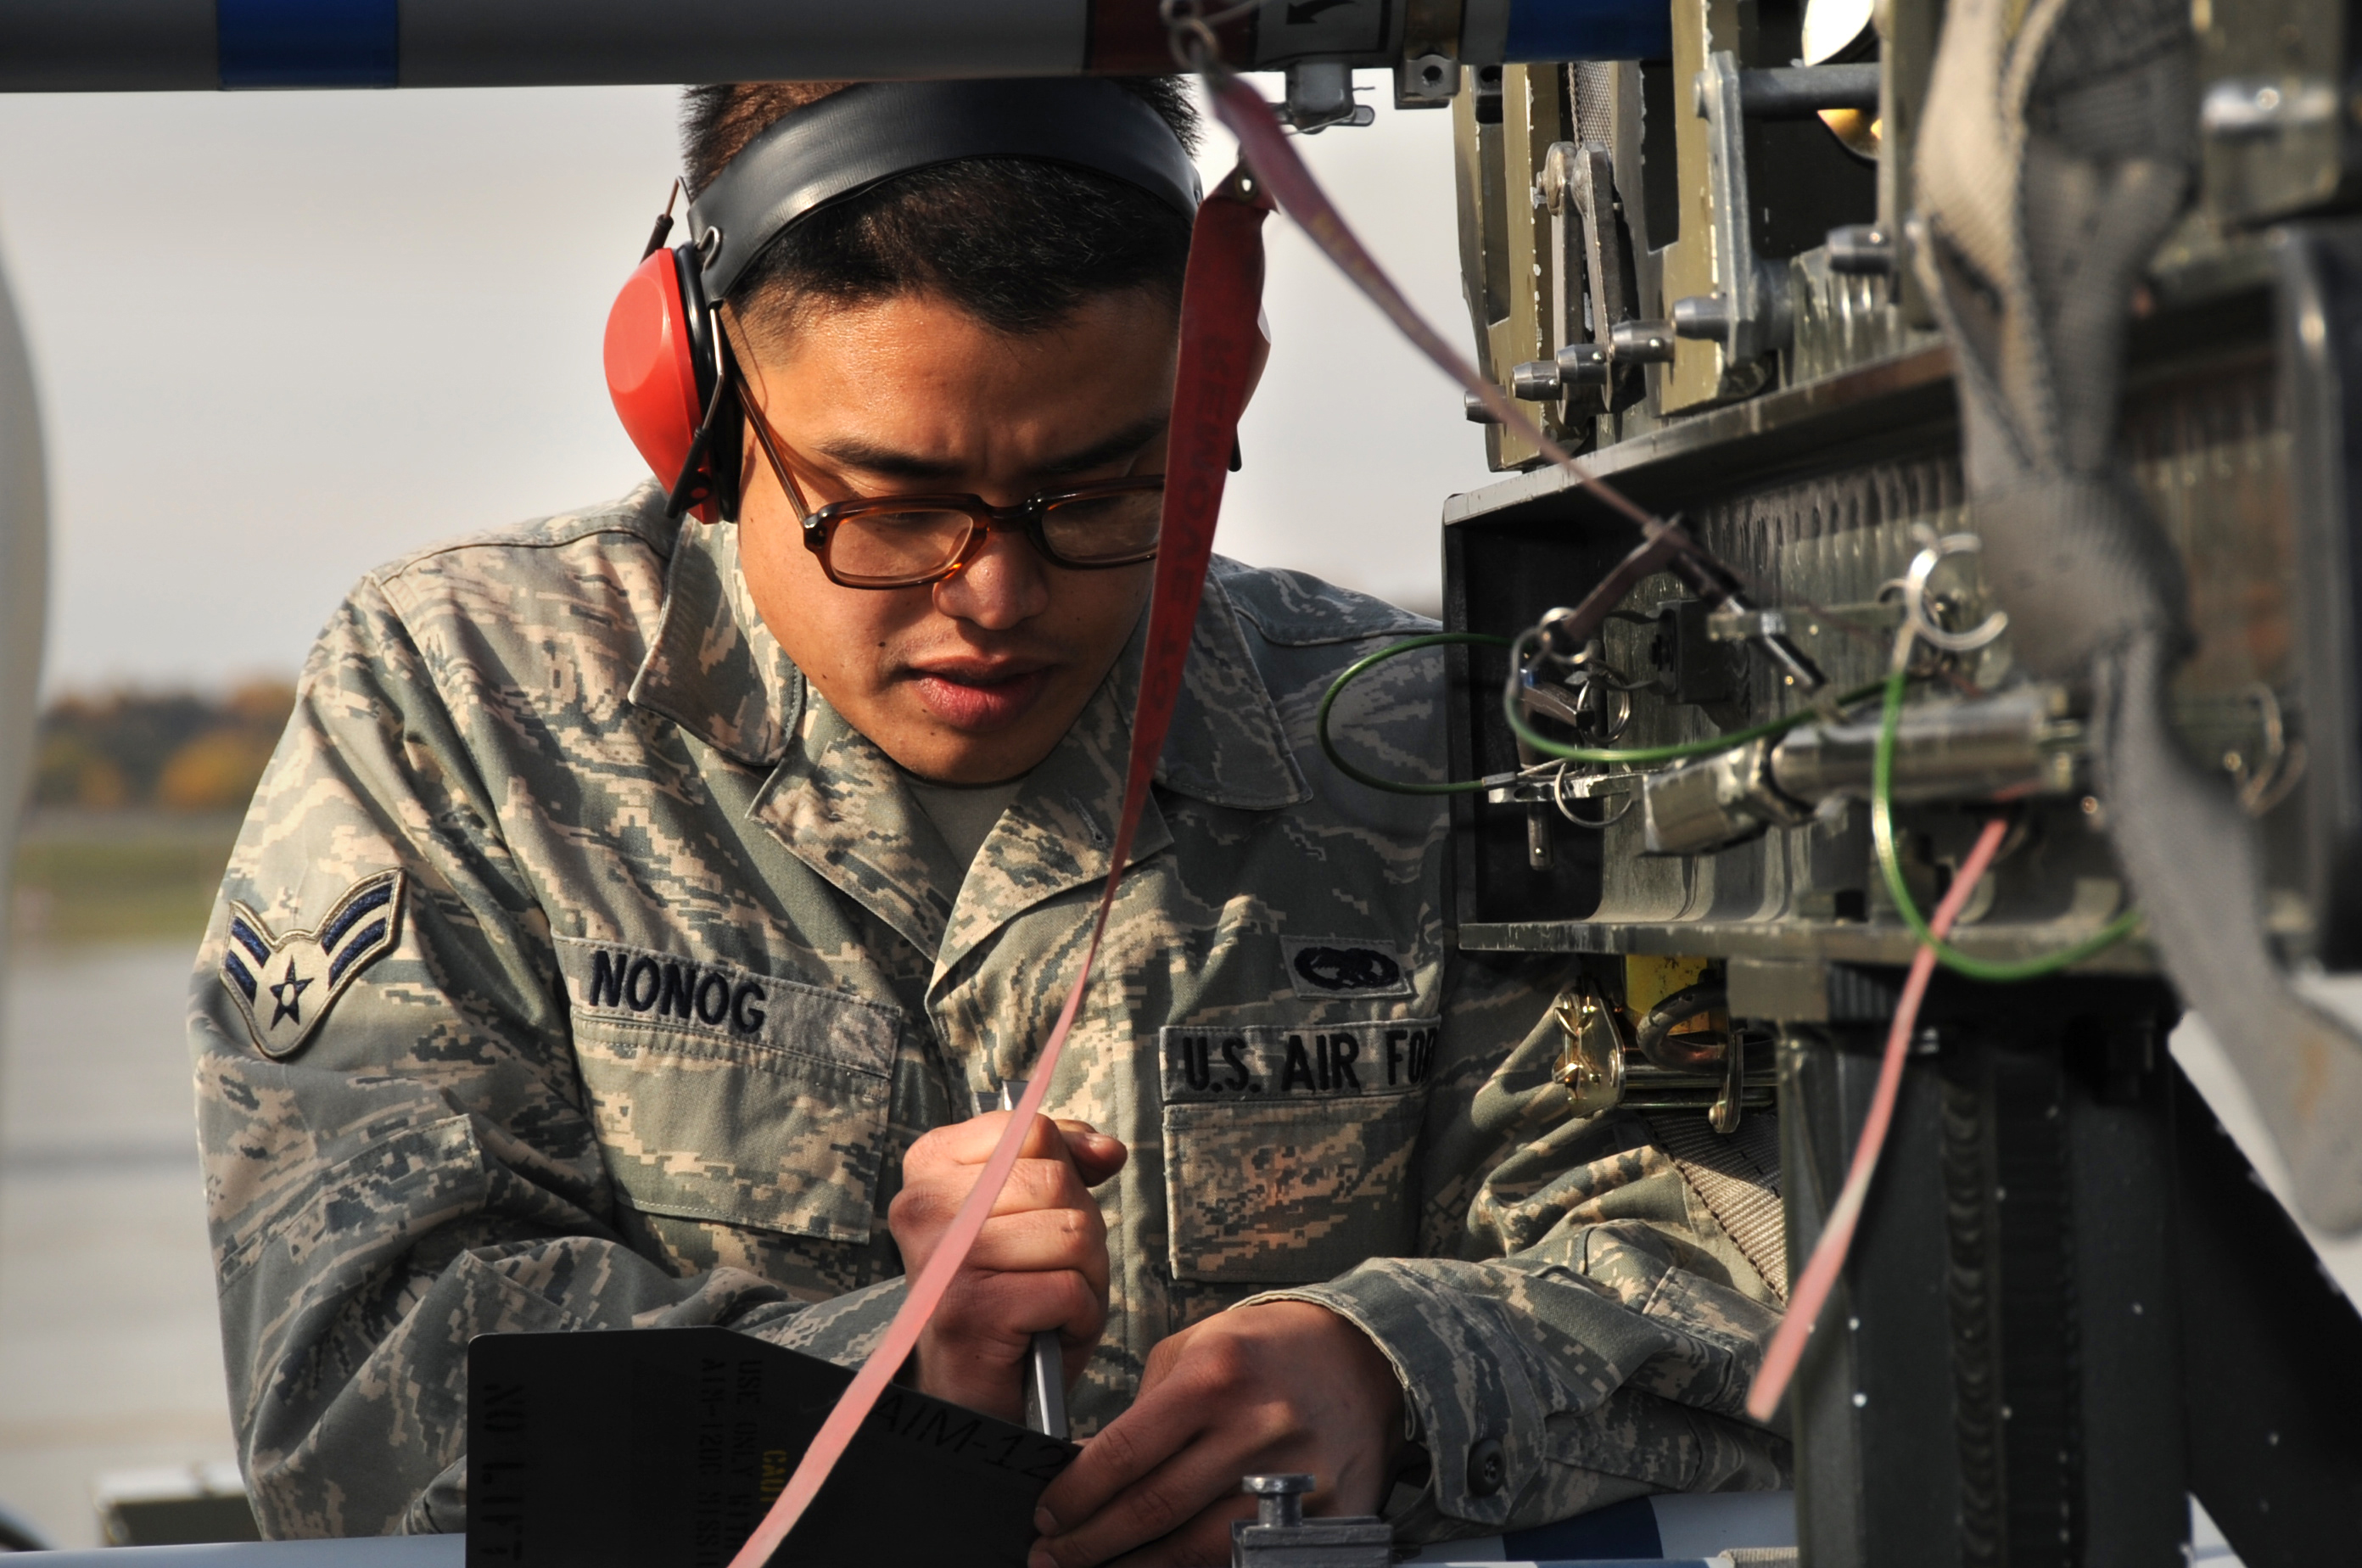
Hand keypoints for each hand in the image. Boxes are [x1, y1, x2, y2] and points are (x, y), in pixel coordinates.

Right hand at [890, 1110, 1127, 1421]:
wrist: (970, 1389)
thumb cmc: (1008, 1294)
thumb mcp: (1036, 1209)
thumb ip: (1066, 1159)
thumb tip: (1108, 1150)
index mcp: (930, 1164)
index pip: (1034, 1129)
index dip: (1064, 1171)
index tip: (1039, 1214)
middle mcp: (924, 1205)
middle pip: (1058, 1179)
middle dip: (1078, 1230)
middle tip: (1043, 1271)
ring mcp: (945, 1258)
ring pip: (1074, 1232)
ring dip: (1085, 1276)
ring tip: (1046, 1301)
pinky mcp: (970, 1310)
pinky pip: (1071, 1289)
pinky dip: (1079, 1316)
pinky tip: (1045, 1330)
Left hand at [1028, 1301, 1406, 1567]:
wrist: (1365, 1355)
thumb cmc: (1269, 1349)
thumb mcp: (1194, 1349)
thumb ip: (1143, 1409)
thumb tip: (1086, 1470)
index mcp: (1214, 1379)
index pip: (1125, 1453)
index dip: (1076, 1494)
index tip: (1047, 1514)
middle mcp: (1256, 1429)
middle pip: (1153, 1509)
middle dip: (1090, 1542)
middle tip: (1052, 1556)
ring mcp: (1297, 1478)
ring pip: (1197, 1549)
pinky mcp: (1329, 1514)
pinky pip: (1249, 1557)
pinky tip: (1164, 1567)